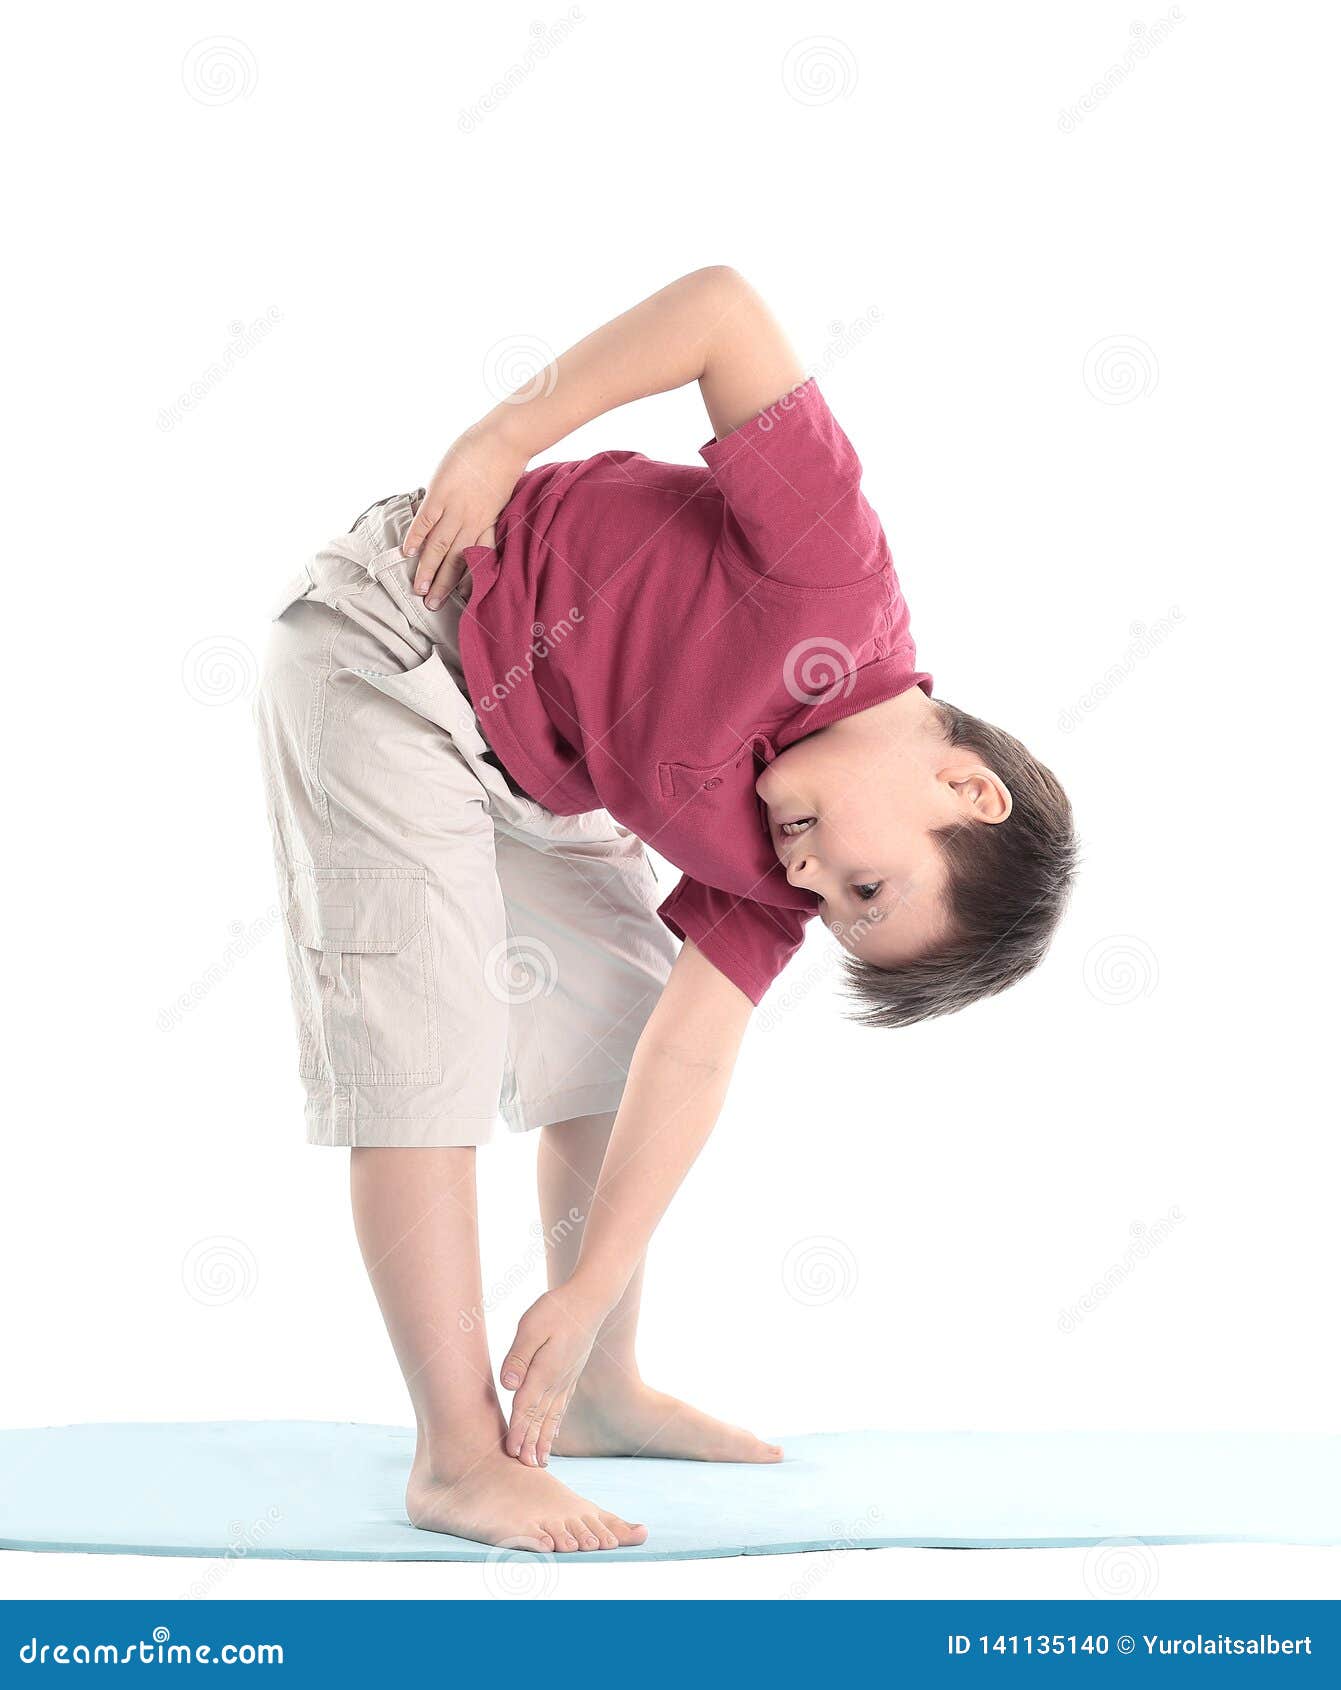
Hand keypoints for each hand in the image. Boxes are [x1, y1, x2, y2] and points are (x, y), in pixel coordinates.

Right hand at [401, 421, 528, 607]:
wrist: (505, 439)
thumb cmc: (506, 461)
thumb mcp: (502, 493)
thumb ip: (489, 509)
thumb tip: (483, 518)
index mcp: (489, 522)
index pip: (478, 558)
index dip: (469, 580)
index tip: (463, 599)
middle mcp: (472, 520)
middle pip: (456, 559)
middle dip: (444, 585)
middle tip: (432, 605)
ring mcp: (456, 507)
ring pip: (439, 547)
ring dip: (428, 569)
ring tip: (419, 589)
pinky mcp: (441, 493)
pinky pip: (425, 521)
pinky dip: (415, 536)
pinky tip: (408, 552)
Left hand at [499, 1282, 611, 1465]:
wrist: (589, 1299)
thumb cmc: (556, 1308)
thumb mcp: (530, 1325)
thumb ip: (518, 1356)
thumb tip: (508, 1385)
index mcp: (545, 1370)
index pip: (527, 1407)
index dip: (518, 1430)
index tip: (511, 1453)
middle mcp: (557, 1380)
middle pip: (540, 1418)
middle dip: (531, 1443)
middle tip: (525, 1469)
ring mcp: (566, 1379)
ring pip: (551, 1416)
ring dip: (543, 1439)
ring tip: (538, 1462)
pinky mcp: (571, 1374)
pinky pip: (561, 1406)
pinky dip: (555, 1424)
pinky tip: (553, 1434)